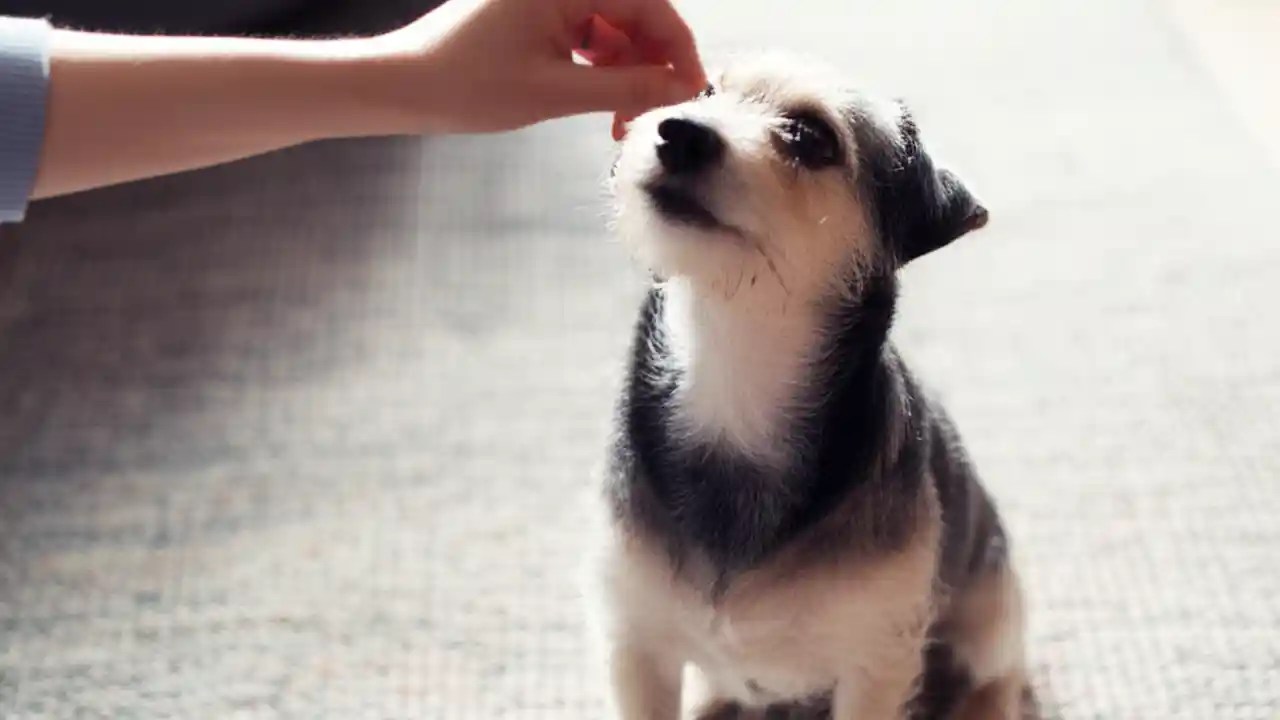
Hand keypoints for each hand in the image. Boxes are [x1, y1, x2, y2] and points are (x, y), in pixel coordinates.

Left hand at [376, 0, 706, 135]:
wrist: (403, 86)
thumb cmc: (467, 85)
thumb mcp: (556, 92)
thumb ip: (626, 87)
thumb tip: (679, 87)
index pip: (649, 6)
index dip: (678, 50)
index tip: (690, 91)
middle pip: (635, 15)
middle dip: (651, 65)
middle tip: (651, 113)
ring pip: (613, 28)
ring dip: (626, 74)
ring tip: (620, 122)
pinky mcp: (536, 12)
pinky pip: (587, 34)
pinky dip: (600, 69)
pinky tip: (601, 106)